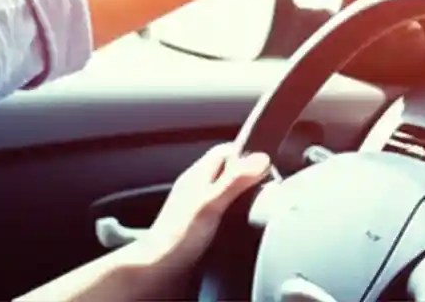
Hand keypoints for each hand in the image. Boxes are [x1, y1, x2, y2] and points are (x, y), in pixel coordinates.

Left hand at [133, 144, 270, 280]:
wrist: (157, 271)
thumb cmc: (177, 238)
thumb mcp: (210, 204)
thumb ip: (234, 181)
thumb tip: (261, 158)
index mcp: (196, 176)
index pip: (224, 151)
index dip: (246, 154)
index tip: (267, 165)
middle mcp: (195, 188)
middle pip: (226, 170)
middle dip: (247, 174)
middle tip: (267, 185)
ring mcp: (195, 208)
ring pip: (223, 192)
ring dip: (240, 195)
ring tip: (258, 204)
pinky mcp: (198, 227)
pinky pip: (220, 212)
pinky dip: (233, 214)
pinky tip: (241, 225)